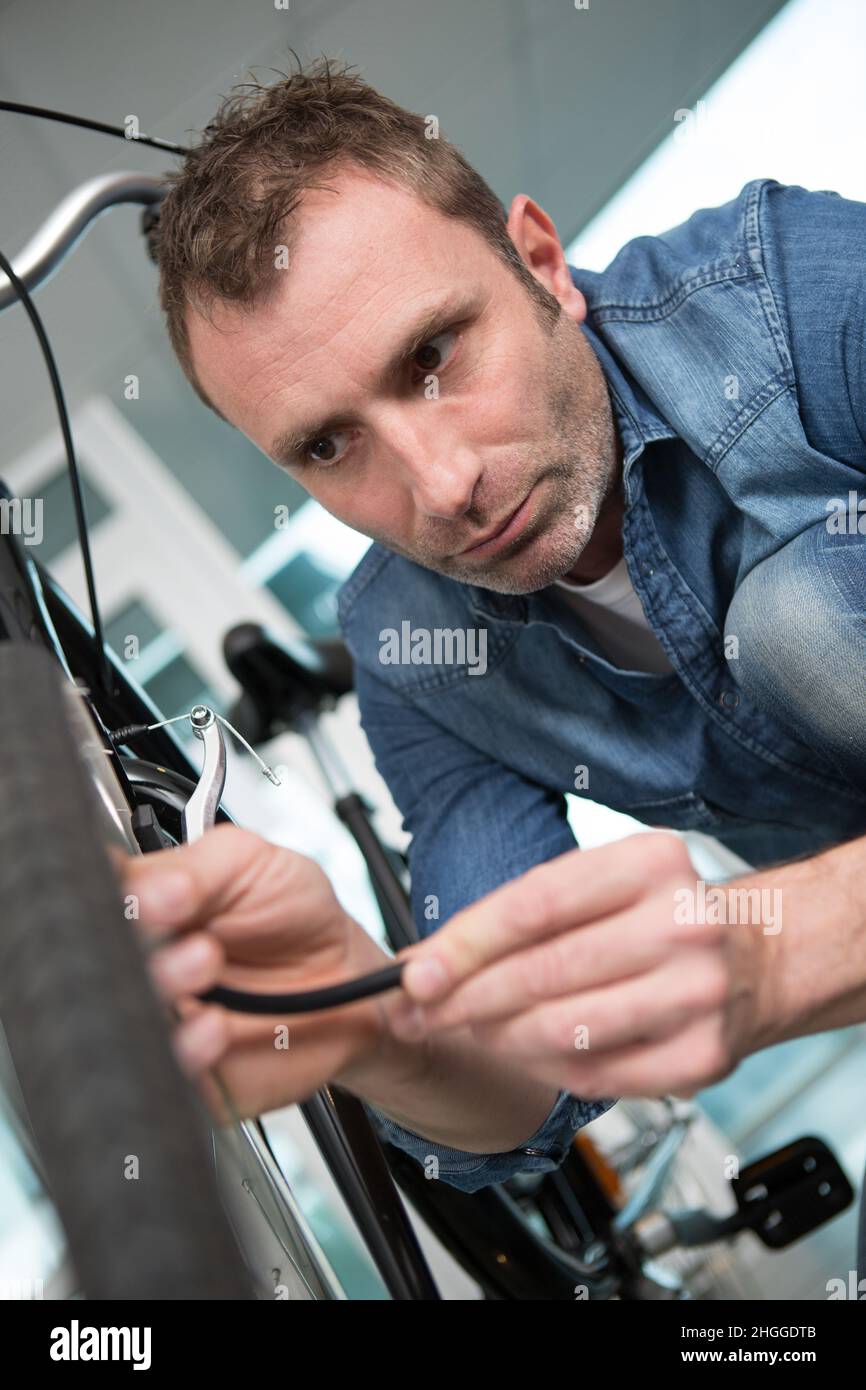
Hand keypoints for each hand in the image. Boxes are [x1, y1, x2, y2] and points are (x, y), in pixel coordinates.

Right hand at [123, 824, 389, 1119]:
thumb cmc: (291, 912)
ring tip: (205, 961)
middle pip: (95, 963)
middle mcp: (136, 964)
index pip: (93, 900)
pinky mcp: (182, 1073)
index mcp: (140, 905)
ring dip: (158, 988)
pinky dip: (184, 1051)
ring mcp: (154, 1019)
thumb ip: (197, 869)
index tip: (150, 896)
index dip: (111, 900)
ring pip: (118, 1021)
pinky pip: (163, 1074)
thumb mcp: (250, 863)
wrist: (344, 978)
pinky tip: (215, 1026)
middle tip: (175, 926)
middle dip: (130, 944)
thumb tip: (151, 888)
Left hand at [391, 833, 777, 1100]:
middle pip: (544, 971)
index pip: (535, 905)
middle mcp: (681, 924)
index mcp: (649, 863)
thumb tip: (426, 962)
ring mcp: (698, 994)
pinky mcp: (703, 1056)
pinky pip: (597, 1075)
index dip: (465, 944)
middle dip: (466, 999)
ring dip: (498, 1039)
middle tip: (420, 1014)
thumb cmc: (659, 915)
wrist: (758, 957)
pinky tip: (524, 1054)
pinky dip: (546, 1070)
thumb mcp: (600, 884)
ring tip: (467, 1032)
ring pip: (565, 1030)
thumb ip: (519, 915)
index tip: (415, 973)